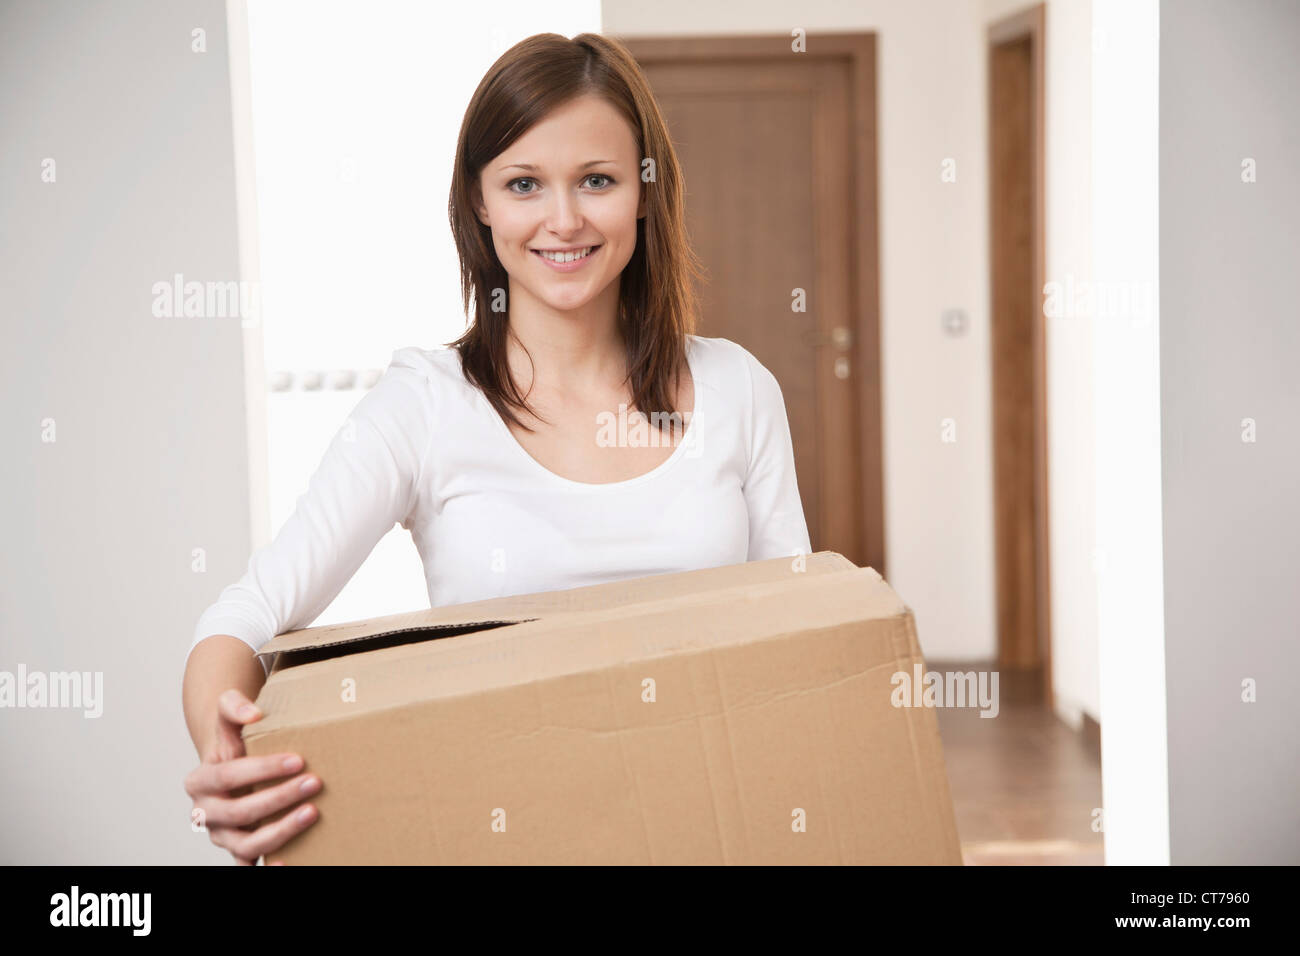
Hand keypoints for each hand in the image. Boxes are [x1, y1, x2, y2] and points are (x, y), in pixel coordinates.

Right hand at [184, 688, 320, 864]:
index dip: (262, 769)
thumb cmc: (236, 742)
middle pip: (239, 812)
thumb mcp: (229, 720)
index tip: (297, 760)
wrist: (235, 767)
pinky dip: (268, 866)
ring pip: (246, 844)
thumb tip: (254, 713)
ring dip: (281, 831)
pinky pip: (248, 865)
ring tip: (312, 812)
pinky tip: (291, 862)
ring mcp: (222, 836)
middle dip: (278, 798)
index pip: (229, 776)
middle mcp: (206, 813)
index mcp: (199, 781)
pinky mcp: (239, 851)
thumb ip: (233, 706)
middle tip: (314, 782)